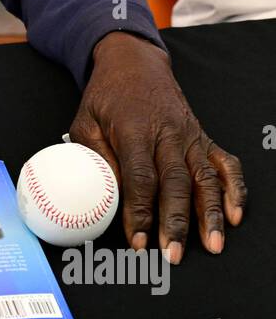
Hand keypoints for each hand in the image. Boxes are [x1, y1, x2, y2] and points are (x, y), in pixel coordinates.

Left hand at [70, 32, 245, 262]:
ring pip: (205, 178)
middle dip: (176, 222)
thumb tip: (104, 200)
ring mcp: (189, 136)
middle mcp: (167, 133)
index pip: (140, 177)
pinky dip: (234, 189)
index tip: (139, 242)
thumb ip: (95, 160)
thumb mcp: (84, 124)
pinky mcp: (203, 138)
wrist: (134, 64)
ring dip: (210, 214)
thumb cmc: (105, 98)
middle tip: (173, 255)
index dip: (140, 212)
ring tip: (212, 245)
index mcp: (134, 129)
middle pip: (176, 182)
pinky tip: (235, 215)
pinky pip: (225, 164)